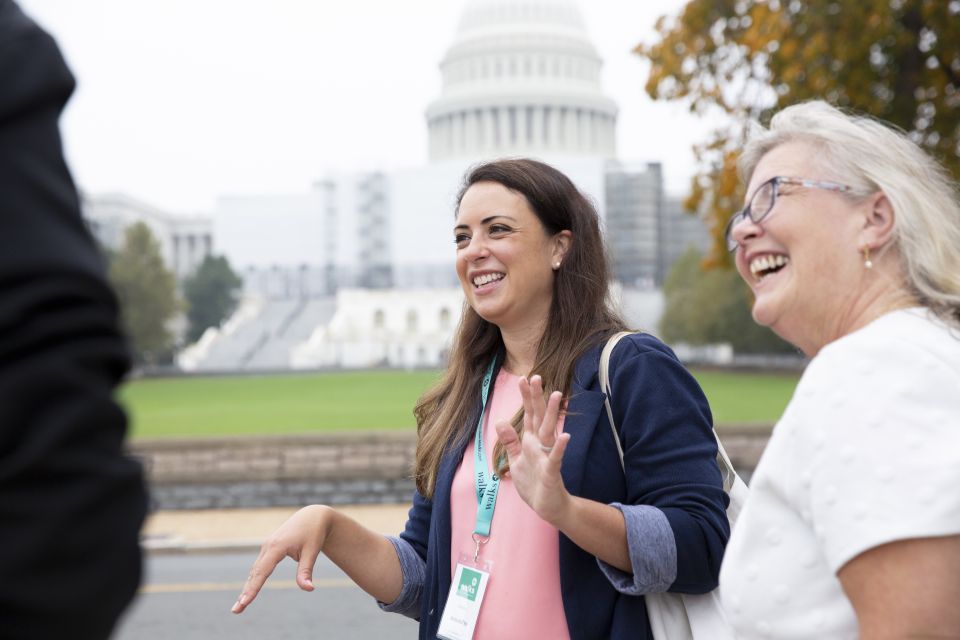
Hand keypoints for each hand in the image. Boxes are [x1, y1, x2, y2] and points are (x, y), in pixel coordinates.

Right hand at [231, 505, 332, 613]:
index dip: (253, 588)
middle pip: (254, 574)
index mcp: (276, 546)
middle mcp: (267, 546)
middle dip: (245, 593)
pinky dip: (253, 580)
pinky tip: (248, 592)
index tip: (244, 602)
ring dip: (247, 588)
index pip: (262, 571)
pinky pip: (259, 567)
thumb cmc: (313, 533)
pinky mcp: (268, 548)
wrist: (312, 516)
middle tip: (236, 611)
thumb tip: (309, 589)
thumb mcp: (312, 551)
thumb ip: (306, 571)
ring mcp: (266, 547)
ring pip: (254, 571)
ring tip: (239, 606)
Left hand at [494, 375, 571, 524]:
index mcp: (531, 441)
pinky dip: (560, 447)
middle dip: (536, 398)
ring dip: (552, 413)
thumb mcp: (516, 460)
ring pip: (549, 431)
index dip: (526, 398)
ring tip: (557, 395)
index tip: (523, 378)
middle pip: (538, 417)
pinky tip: (565, 435)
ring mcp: (547, 456)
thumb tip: (500, 420)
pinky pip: (555, 458)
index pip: (528, 415)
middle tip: (536, 376)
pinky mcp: (552, 472)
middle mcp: (540, 445)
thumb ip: (510, 441)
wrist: (548, 507)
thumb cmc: (533, 483)